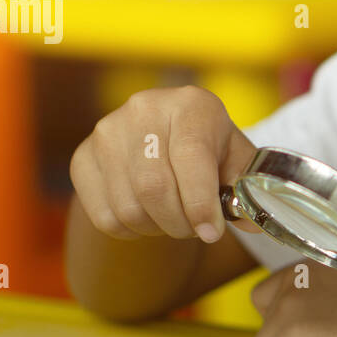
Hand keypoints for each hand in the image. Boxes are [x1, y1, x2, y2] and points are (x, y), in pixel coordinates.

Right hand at [69, 85, 263, 243]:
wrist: (166, 138)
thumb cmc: (211, 152)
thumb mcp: (237, 161)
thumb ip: (249, 191)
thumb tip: (254, 222)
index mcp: (191, 104)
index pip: (190, 158)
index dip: (200, 203)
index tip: (211, 232)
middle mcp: (144, 108)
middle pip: (154, 187)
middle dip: (180, 223)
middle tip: (194, 231)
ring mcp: (107, 131)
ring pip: (129, 207)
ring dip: (157, 228)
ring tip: (173, 219)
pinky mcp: (83, 157)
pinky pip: (104, 216)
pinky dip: (131, 231)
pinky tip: (148, 216)